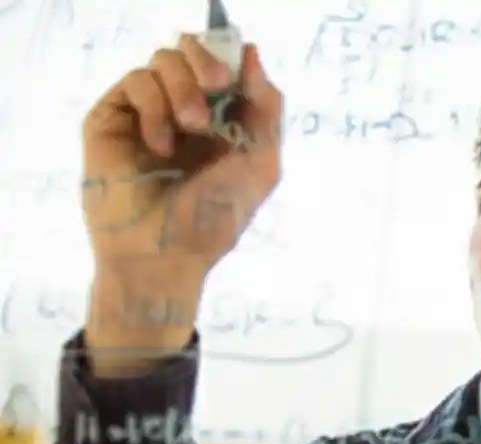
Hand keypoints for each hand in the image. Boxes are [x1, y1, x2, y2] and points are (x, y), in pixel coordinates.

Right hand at [82, 35, 282, 280]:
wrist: (164, 255)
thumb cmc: (214, 218)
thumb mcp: (260, 164)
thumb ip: (266, 109)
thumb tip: (251, 53)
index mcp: (224, 119)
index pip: (225, 65)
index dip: (232, 60)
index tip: (237, 76)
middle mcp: (184, 111)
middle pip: (191, 51)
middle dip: (207, 60)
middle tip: (217, 83)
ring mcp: (148, 114)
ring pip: (163, 61)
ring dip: (183, 86)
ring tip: (192, 125)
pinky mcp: (113, 120)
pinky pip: (135, 82)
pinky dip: (154, 106)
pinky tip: (161, 146)